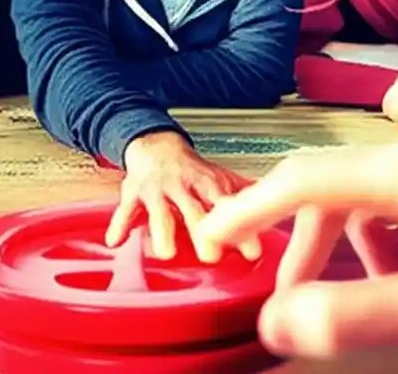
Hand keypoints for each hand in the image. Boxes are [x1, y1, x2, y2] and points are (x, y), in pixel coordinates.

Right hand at [106, 131, 258, 260]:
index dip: (239, 227)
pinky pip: (125, 210)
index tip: (252, 250)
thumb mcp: (217, 176)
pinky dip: (119, 224)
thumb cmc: (189, 168)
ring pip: (159, 211)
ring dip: (163, 231)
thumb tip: (282, 200)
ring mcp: (157, 190)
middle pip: (194, 210)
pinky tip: (115, 240)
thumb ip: (244, 192)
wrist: (153, 143)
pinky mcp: (133, 194)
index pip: (226, 206)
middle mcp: (183, 186)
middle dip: (202, 231)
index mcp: (206, 184)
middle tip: (210, 255)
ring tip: (166, 252)